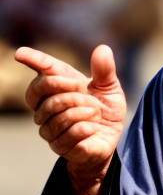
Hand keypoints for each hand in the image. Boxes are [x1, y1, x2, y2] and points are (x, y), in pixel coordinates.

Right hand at [18, 44, 124, 193]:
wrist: (110, 140)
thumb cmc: (106, 112)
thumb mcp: (110, 89)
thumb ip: (104, 71)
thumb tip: (103, 49)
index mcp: (57, 87)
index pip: (42, 70)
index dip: (32, 60)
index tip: (21, 54)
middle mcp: (45, 106)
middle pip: (39, 90)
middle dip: (65, 90)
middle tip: (87, 95)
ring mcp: (49, 126)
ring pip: (55, 113)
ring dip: (81, 111)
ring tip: (95, 113)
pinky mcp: (59, 145)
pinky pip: (68, 133)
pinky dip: (85, 128)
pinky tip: (92, 128)